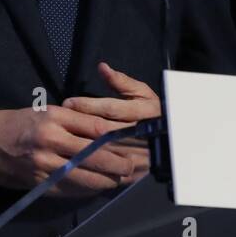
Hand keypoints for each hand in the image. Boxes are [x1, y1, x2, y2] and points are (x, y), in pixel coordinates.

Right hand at [0, 103, 137, 197]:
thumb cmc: (15, 123)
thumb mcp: (43, 112)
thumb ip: (71, 121)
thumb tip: (102, 131)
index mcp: (53, 118)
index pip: (93, 127)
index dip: (115, 138)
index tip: (131, 142)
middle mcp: (50, 140)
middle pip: (92, 154)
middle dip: (115, 162)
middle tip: (131, 166)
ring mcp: (44, 163)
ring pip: (83, 175)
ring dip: (104, 180)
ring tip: (118, 180)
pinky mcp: (38, 182)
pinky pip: (68, 188)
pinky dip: (85, 190)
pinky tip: (96, 188)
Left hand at [60, 63, 161, 184]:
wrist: (175, 141)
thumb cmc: (152, 113)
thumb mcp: (142, 93)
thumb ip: (122, 81)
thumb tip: (102, 68)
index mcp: (145, 110)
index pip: (111, 108)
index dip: (88, 105)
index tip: (68, 102)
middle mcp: (143, 131)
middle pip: (107, 129)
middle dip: (81, 123)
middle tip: (60, 119)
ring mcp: (141, 152)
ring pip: (107, 149)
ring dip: (84, 142)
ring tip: (64, 136)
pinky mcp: (137, 168)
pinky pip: (111, 167)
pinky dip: (94, 161)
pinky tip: (78, 157)